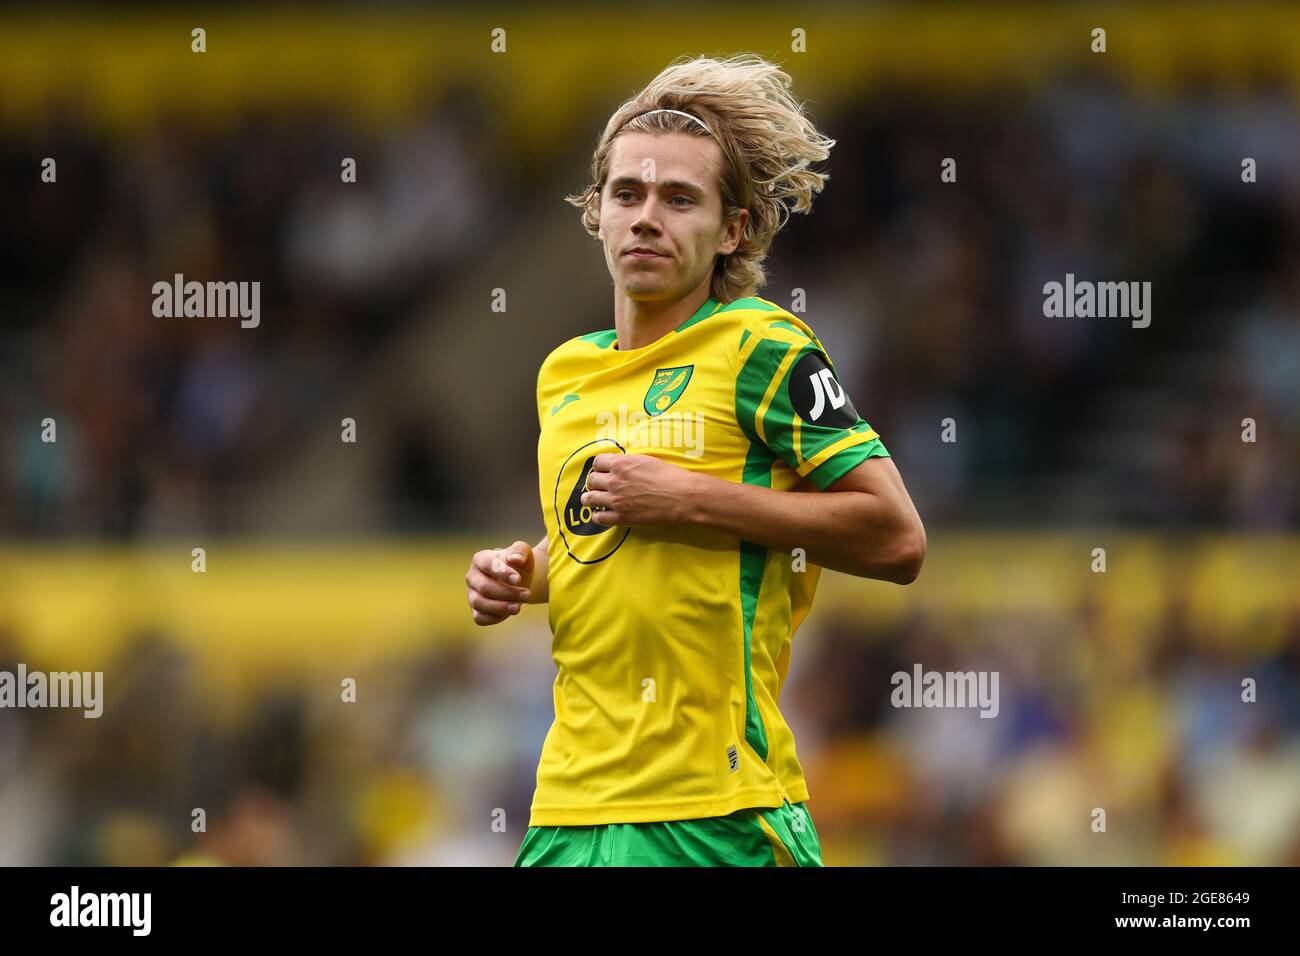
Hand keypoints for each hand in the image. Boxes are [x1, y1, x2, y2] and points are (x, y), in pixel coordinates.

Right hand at [466, 540, 533, 625]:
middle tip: (527, 594)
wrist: (520, 581)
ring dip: (501, 607)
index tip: (518, 579)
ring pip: (479, 604)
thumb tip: (514, 558)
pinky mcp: (476, 610)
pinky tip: (510, 612)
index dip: (502, 572)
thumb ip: (520, 550)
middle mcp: (472, 577)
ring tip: (518, 606)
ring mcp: (472, 594)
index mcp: (480, 559)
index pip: (486, 564)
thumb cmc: (519, 564)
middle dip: (507, 592)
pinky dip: (495, 617)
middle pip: (484, 587)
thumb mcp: (524, 553)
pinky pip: (480, 618)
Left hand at [581, 453, 701, 527]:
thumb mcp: (647, 460)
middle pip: (591, 480)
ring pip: (590, 498)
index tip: (602, 470)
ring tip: (592, 499)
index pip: (597, 462)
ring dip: (590, 498)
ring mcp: (616, 500)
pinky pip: (599, 517)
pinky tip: (601, 514)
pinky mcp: (622, 517)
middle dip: (594, 482)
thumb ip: (629, 462)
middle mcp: (615, 481)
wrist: (683, 496)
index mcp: (621, 464)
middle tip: (598, 485)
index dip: (599, 466)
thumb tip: (620, 464)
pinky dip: (597, 516)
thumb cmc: (670, 476)